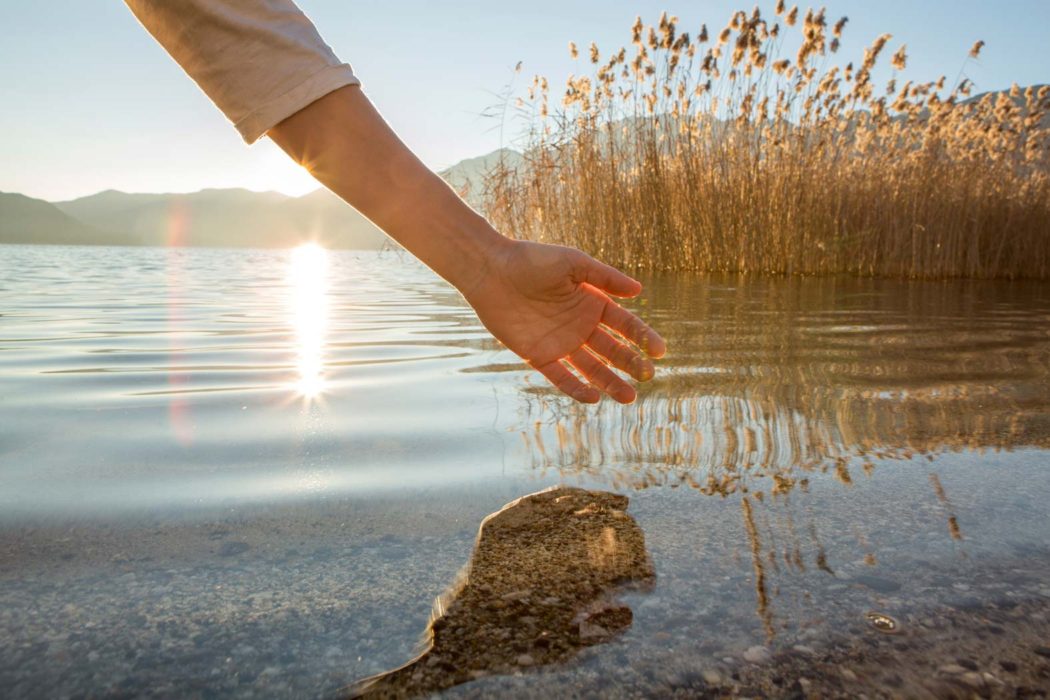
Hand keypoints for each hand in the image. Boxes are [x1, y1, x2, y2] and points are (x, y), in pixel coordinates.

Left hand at [462, 240, 665, 402]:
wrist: (492, 271)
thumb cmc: (532, 260)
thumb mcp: (572, 263)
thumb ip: (604, 278)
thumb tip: (639, 290)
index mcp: (592, 303)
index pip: (625, 325)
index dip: (643, 338)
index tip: (660, 352)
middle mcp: (580, 326)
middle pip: (612, 350)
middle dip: (631, 363)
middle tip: (647, 375)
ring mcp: (560, 343)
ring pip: (591, 368)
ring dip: (610, 382)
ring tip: (630, 397)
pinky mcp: (538, 355)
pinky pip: (561, 377)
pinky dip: (576, 388)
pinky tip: (593, 398)